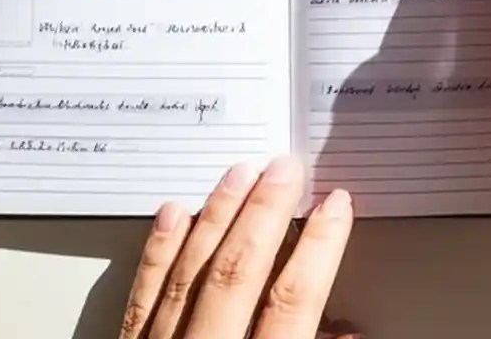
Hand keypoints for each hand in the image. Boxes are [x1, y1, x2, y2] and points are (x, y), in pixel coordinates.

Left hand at [119, 156, 354, 338]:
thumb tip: (347, 332)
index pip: (292, 300)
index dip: (319, 248)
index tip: (335, 205)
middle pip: (239, 272)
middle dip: (265, 213)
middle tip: (286, 169)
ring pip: (191, 271)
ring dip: (218, 216)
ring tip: (240, 173)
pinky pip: (142, 294)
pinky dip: (159, 251)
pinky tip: (174, 213)